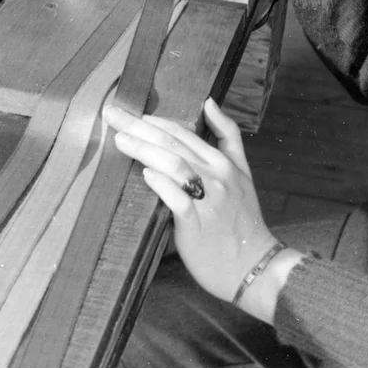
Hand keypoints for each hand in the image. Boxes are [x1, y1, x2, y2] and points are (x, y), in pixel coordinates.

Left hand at [104, 97, 275, 305]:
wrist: (255, 265)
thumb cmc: (243, 219)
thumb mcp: (243, 172)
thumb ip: (228, 136)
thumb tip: (209, 102)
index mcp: (222, 162)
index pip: (183, 133)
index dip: (154, 120)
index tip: (129, 112)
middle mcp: (215, 177)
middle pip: (173, 144)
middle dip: (139, 127)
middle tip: (112, 115)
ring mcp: (207, 201)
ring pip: (174, 165)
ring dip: (145, 150)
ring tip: (121, 140)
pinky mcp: (197, 225)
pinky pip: (179, 200)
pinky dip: (163, 185)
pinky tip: (146, 175)